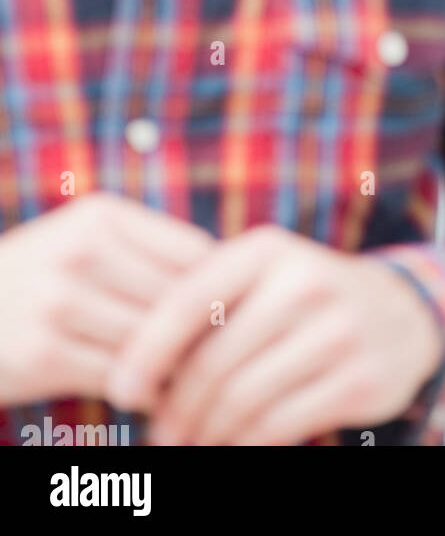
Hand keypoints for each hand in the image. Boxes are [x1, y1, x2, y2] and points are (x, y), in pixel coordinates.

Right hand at [0, 192, 213, 405]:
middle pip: (178, 299)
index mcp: (101, 216)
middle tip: (228, 355)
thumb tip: (231, 276)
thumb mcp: (88, 237)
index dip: (222, 287)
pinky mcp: (42, 355)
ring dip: (176, 365)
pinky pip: (119, 377)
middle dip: (204, 331)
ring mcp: (58, 304)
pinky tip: (150, 391)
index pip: (194, 253)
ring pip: (151, 341)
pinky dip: (143, 389)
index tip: (239, 312)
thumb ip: (150, 249)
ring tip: (193, 376)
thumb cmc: (44, 274)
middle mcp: (80, 252)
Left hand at [107, 225, 444, 444]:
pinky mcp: (359, 378)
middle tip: (159, 434)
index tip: (122, 390)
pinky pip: (279, 425)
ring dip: (205, 434)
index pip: (190, 299)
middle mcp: (306, 282)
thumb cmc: (307, 297)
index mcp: (269, 249)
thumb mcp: (265, 275)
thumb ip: (208, 301)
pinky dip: (243, 445)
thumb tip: (132, 365)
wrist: (402, 312)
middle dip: (176, 408)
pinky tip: (230, 446)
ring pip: (244, 399)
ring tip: (189, 445)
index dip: (147, 350)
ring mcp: (338, 331)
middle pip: (215, 360)